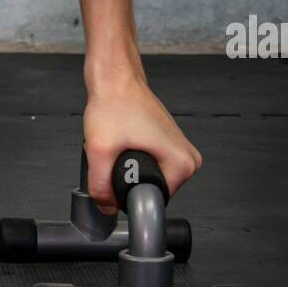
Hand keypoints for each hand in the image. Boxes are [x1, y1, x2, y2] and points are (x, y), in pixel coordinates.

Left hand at [82, 67, 201, 214]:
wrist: (116, 80)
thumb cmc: (115, 103)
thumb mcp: (100, 150)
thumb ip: (99, 186)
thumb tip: (105, 206)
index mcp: (182, 164)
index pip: (153, 201)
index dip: (126, 193)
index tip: (116, 171)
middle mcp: (187, 158)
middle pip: (149, 191)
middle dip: (125, 179)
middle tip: (116, 154)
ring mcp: (179, 151)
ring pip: (146, 179)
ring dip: (127, 169)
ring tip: (120, 146)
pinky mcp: (168, 146)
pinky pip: (147, 166)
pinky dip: (130, 160)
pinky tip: (124, 143)